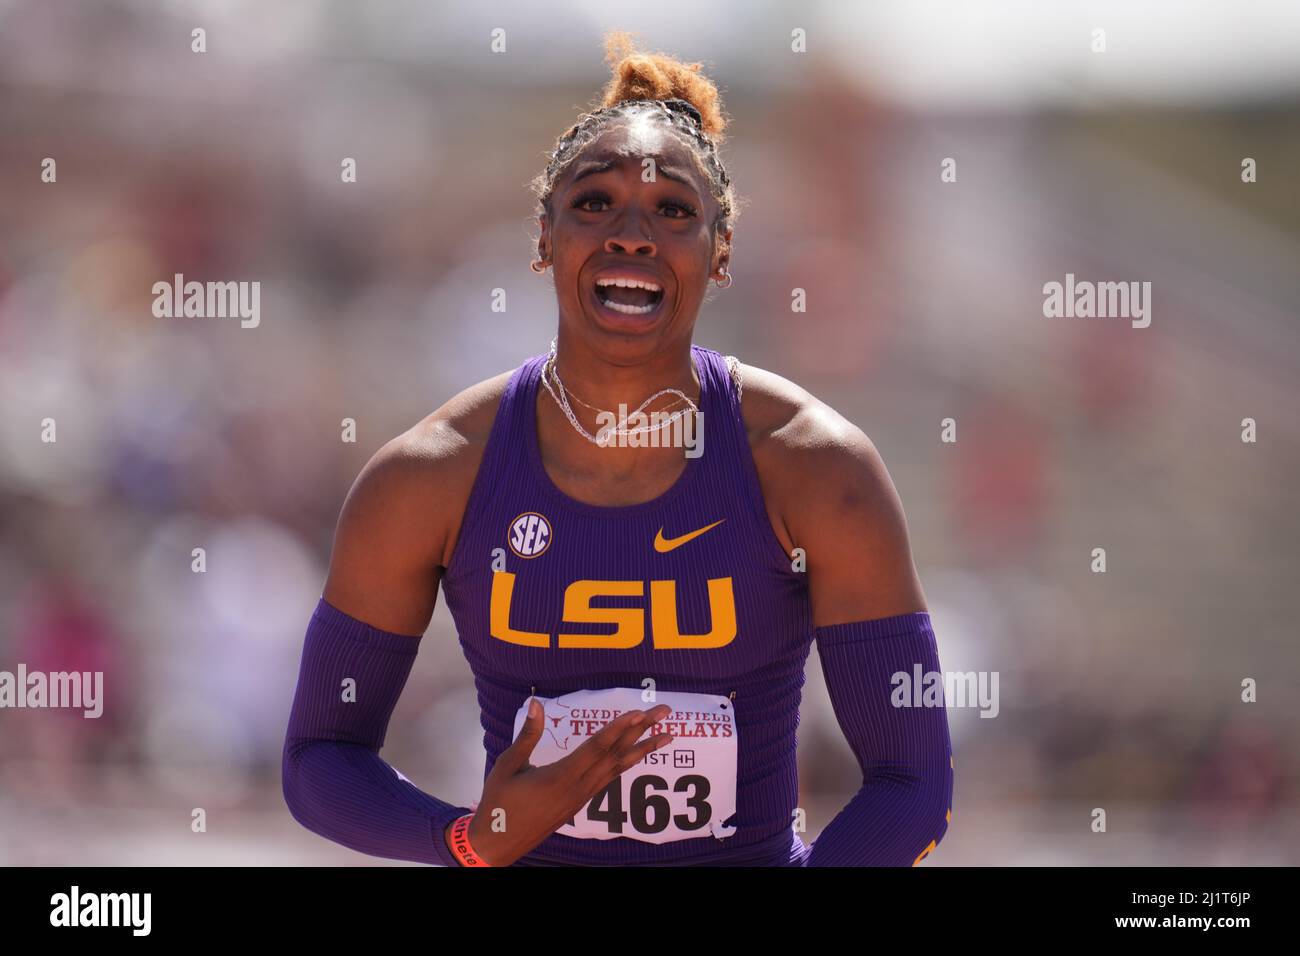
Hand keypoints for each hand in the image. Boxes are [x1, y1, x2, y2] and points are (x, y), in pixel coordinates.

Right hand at [446, 699, 673, 865]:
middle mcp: (579, 787)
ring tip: (667, 736)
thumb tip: (536, 704)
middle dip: (643, 732)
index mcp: (561, 776)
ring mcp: (582, 796)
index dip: (619, 728)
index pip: (596, 747)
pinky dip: (627, 764)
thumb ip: (527, 735)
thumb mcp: (508, 766)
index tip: (639, 713)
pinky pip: (610, 778)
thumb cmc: (499, 802)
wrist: (498, 843)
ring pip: (619, 768)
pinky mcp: (580, 803)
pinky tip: (638, 755)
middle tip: (666, 713)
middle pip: (616, 754)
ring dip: (644, 749)